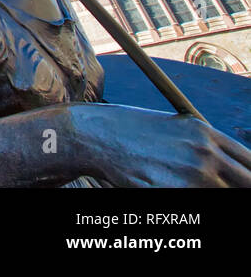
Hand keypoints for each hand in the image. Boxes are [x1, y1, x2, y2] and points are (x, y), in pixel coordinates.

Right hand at [82, 106, 250, 186]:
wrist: (96, 135)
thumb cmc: (132, 130)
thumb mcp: (176, 127)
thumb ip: (207, 145)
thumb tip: (232, 168)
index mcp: (207, 134)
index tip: (245, 183)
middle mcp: (204, 154)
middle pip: (247, 184)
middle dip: (239, 189)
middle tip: (218, 187)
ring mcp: (189, 176)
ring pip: (220, 195)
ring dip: (207, 192)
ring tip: (180, 183)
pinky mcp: (170, 192)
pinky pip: (193, 204)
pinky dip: (182, 197)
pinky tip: (163, 184)